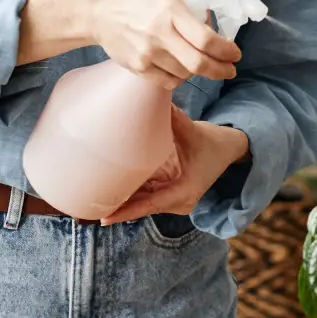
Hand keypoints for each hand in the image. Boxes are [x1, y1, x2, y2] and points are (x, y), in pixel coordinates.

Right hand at [89, 0, 239, 89]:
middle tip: (230, 69)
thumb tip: (207, 12)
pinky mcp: (137, 67)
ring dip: (200, 72)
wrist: (95, 10)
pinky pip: (167, 81)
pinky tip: (183, 70)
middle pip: (199, 63)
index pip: (206, 39)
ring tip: (204, 64)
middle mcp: (159, 35)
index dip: (226, 50)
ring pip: (185, 74)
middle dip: (221, 70)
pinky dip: (180, 78)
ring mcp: (147, 54)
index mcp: (169, 11)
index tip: (235, 52)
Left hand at [102, 106, 249, 224]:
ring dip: (121, 203)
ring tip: (92, 204)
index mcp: (184, 191)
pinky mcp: (170, 195)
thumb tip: (154, 99)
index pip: (150, 205)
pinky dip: (131, 196)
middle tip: (87, 210)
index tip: (105, 218)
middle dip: (117, 209)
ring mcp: (175, 201)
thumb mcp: (193, 130)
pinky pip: (148, 198)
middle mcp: (179, 202)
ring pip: (143, 204)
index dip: (127, 212)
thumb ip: (173, 118)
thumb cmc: (212, 142)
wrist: (230, 150)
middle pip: (142, 207)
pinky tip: (109, 193)